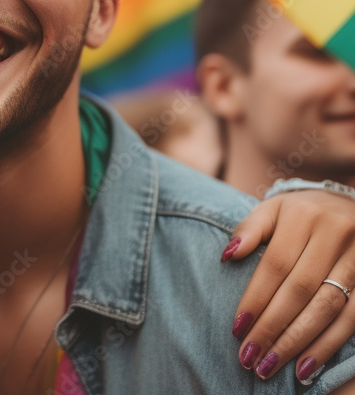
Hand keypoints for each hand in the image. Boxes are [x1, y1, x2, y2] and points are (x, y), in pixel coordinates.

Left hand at [225, 190, 354, 381]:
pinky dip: (331, 344)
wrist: (351, 205)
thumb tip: (227, 254)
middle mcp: (335, 235)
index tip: (236, 329)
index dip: (256, 299)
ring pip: (328, 307)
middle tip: (250, 356)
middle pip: (300, 290)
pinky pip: (354, 317)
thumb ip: (250, 229)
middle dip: (272, 327)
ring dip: (299, 341)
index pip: (276, 265)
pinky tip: (307, 364)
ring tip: (272, 366)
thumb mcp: (273, 208)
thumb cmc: (303, 211)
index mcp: (304, 216)